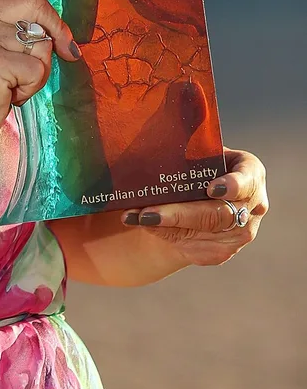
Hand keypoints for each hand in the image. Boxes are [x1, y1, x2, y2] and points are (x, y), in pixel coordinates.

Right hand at [0, 0, 80, 169]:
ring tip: (15, 85)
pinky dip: (31, 88)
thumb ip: (4, 32)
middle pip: (33, 3)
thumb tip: (47, 27)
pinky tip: (11, 96)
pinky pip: (37, 68)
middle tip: (68, 50)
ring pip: (42, 42)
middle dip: (58, 27)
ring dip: (39, 70)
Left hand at [121, 146, 268, 266]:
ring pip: (202, 233)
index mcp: (250, 173)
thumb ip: (186, 146)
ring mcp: (240, 232)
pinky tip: (143, 224)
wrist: (194, 197)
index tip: (211, 188)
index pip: (248, 180)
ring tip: (136, 217)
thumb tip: (153, 137)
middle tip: (148, 212)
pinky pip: (193, 246)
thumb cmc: (194, 164)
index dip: (233, 185)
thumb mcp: (196, 151)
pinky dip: (165, 234)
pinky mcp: (222, 251)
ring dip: (166, 226)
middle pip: (218, 214)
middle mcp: (252, 205)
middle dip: (180, 213)